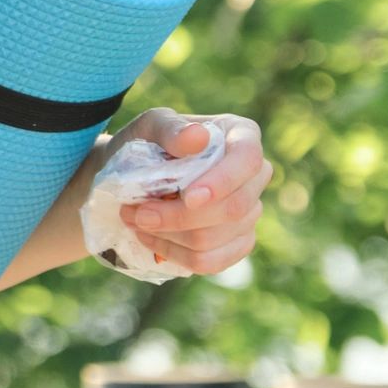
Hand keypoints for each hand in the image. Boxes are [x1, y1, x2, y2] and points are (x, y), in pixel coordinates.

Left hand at [88, 107, 269, 277]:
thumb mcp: (150, 126)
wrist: (133, 173)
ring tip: (135, 221)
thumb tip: (197, 138)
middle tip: (137, 213)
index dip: (222, 182)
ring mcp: (250, 212)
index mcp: (242, 136)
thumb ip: (170, 129)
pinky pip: (213, 261)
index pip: (248, 159)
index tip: (188, 198)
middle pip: (233, 208)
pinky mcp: (237, 242)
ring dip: (169, 236)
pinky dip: (176, 254)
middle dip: (179, 217)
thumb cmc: (147, 142)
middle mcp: (255, 175)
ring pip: (217, 238)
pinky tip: (151, 239)